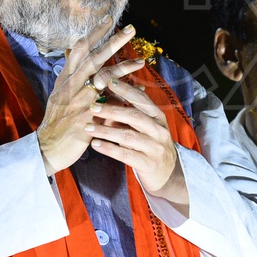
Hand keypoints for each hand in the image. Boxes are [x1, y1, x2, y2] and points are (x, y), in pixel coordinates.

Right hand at [36, 19, 140, 175]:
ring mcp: (78, 100)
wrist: (48, 147)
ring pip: (103, 78)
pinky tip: (140, 92)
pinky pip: (111, 104)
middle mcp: (71, 86)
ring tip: (141, 61)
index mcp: (65, 78)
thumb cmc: (56, 120)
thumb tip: (68, 51)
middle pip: (93, 57)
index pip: (79, 49)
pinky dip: (125, 96)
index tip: (109, 19)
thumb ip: (67, 74)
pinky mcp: (86, 116)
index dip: (94, 32)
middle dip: (112, 41)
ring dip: (124, 68)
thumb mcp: (57, 93)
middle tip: (130, 29)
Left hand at [91, 72, 187, 202]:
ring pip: (128, 136)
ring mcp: (155, 148)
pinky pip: (126, 155)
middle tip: (92, 107)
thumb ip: (129, 116)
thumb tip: (106, 100)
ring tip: (88, 127)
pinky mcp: (149, 164)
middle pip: (134, 116)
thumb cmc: (151, 146)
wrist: (168, 174)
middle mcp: (159, 130)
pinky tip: (95, 144)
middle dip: (112, 110)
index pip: (142, 100)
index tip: (108, 81)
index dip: (126, 90)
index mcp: (158, 117)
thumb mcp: (146, 128)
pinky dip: (109, 149)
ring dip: (106, 131)